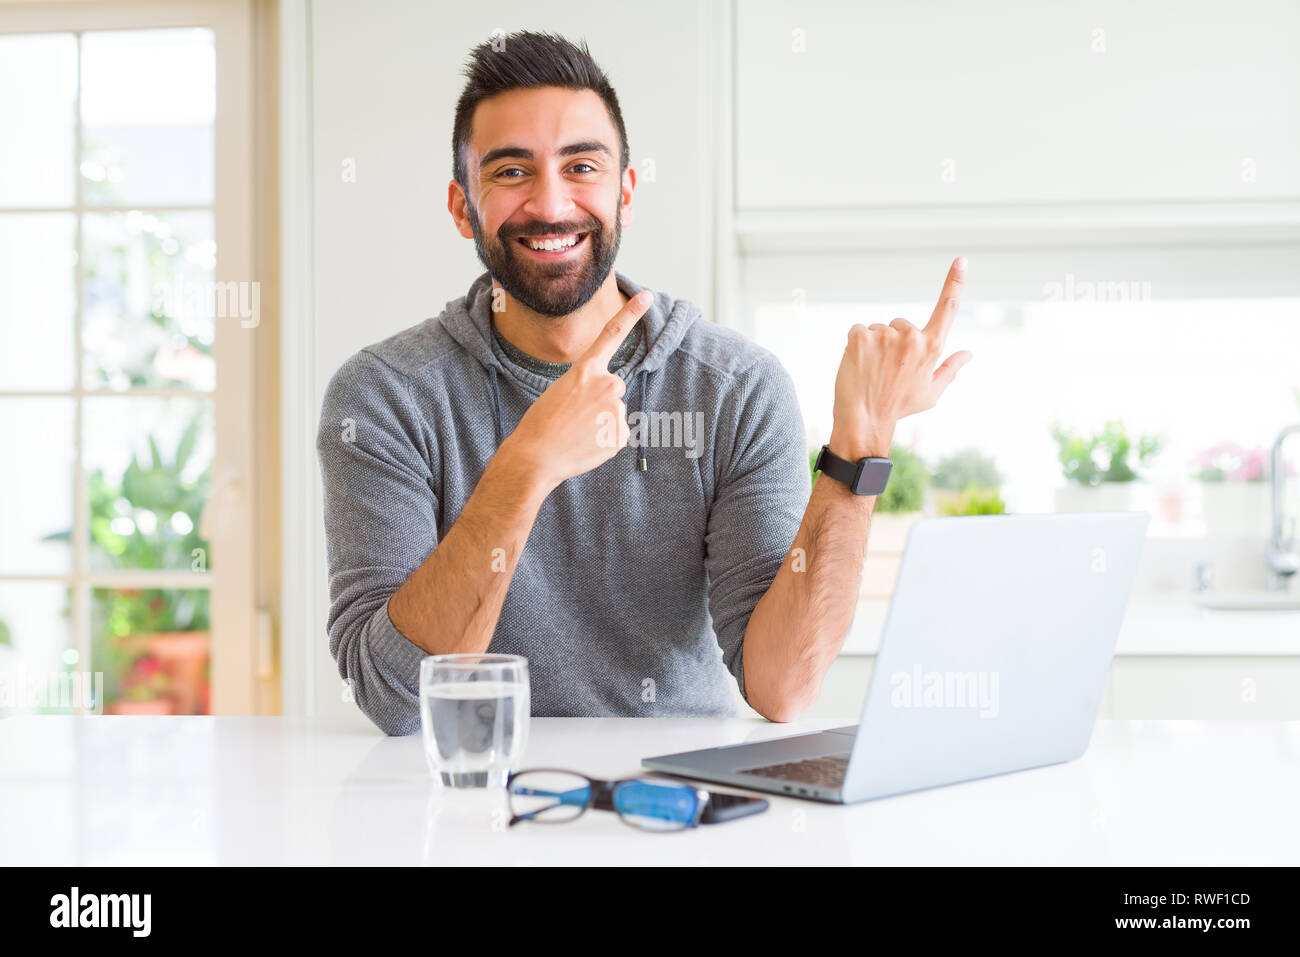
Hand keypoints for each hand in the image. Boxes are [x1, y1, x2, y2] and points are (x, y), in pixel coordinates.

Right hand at [500, 290, 653, 490]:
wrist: (536, 457)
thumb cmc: (542, 424)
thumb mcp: (562, 391)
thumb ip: (590, 387)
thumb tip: (611, 404)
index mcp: (587, 369)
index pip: (612, 334)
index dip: (631, 313)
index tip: (647, 296)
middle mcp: (608, 384)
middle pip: (613, 387)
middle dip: (599, 400)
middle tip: (575, 417)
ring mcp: (617, 410)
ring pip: (615, 412)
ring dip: (600, 422)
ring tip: (577, 432)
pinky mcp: (621, 435)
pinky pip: (616, 433)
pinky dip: (603, 440)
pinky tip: (586, 445)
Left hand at [829, 257, 973, 458]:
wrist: (864, 419)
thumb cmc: (898, 407)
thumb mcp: (931, 392)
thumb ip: (951, 368)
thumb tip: (969, 352)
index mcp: (932, 347)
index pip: (947, 308)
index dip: (954, 283)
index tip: (961, 260)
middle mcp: (911, 337)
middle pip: (901, 325)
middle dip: (894, 342)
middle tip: (887, 370)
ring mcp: (885, 335)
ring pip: (878, 330)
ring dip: (873, 346)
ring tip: (871, 372)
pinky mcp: (861, 336)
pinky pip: (858, 330)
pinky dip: (855, 345)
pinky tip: (857, 365)